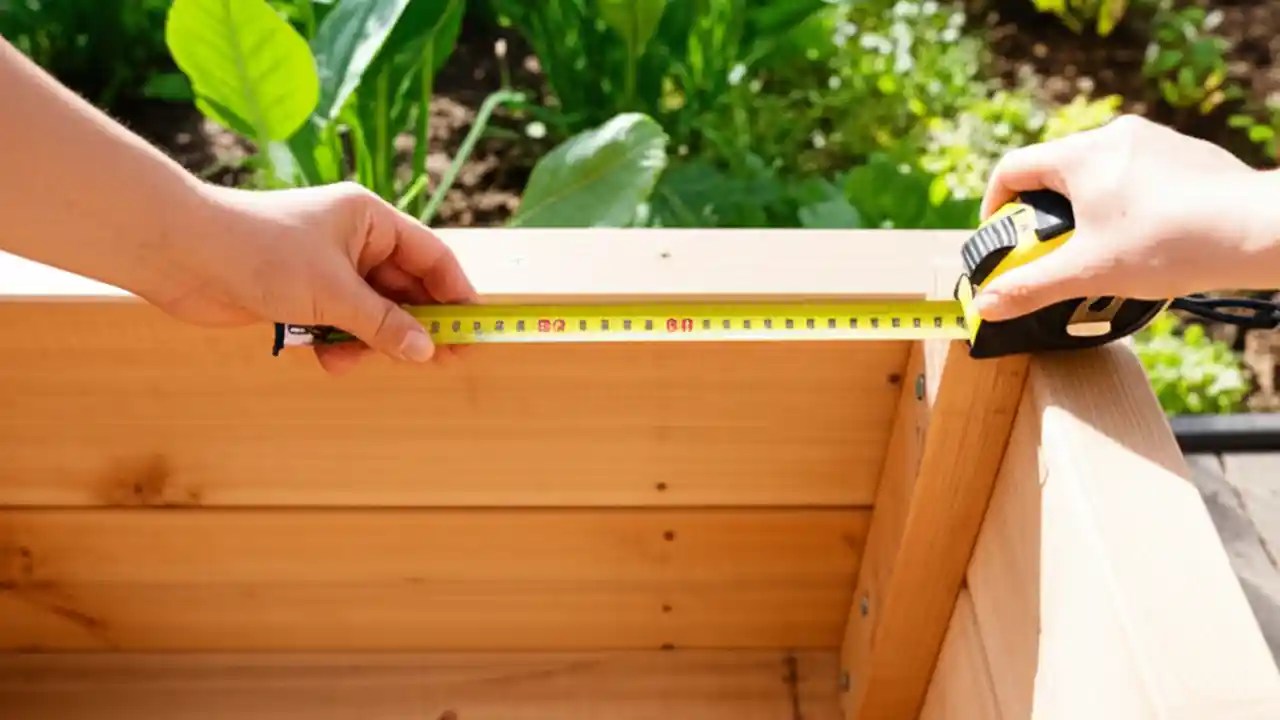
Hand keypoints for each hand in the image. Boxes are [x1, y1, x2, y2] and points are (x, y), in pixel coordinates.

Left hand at [142, 181, 475, 373]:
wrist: (179, 252)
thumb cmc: (259, 252)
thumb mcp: (332, 292)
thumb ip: (384, 324)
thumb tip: (428, 352)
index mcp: (370, 219)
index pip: (433, 256)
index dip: (457, 293)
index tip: (476, 329)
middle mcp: (354, 241)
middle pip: (406, 290)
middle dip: (415, 327)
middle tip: (439, 362)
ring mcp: (327, 269)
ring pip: (372, 314)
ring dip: (369, 341)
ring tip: (352, 358)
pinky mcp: (301, 295)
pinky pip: (340, 325)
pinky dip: (338, 344)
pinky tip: (325, 356)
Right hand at [975, 114, 1279, 320]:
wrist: (1258, 229)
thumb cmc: (1169, 244)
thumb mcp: (1088, 273)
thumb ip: (1031, 288)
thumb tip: (986, 306)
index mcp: (1079, 155)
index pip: (1012, 168)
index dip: (994, 204)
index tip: (999, 235)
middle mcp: (1113, 136)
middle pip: (1056, 170)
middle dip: (1044, 212)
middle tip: (1049, 251)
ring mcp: (1154, 140)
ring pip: (1099, 171)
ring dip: (1087, 207)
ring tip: (1100, 249)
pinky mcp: (1187, 153)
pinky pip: (1139, 173)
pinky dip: (1127, 202)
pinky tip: (1147, 239)